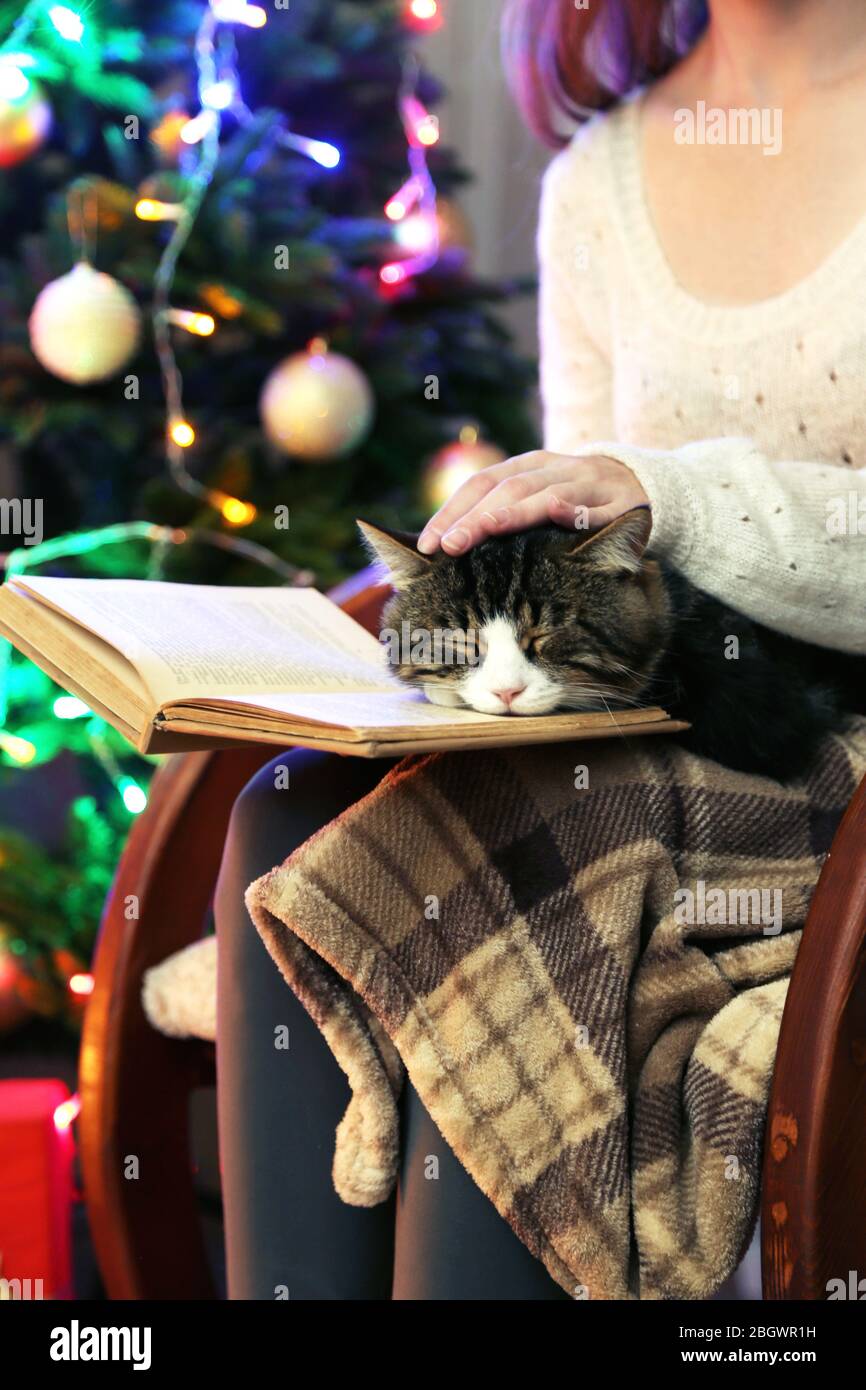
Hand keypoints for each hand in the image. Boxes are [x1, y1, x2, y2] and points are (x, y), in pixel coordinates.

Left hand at [417, 450, 649, 554]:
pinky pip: (596, 509)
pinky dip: (575, 511)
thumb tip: (443, 548)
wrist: (647, 490)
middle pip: (507, 489)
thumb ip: (500, 518)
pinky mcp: (621, 505)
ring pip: (545, 494)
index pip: (482, 484)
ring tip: (485, 531)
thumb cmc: (579, 507)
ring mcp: (590, 484)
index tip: (426, 544)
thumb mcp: (539, 503)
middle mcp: (556, 470)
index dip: (452, 511)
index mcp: (529, 468)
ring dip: (512, 513)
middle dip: (474, 518)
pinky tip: (557, 514)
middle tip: (446, 546)